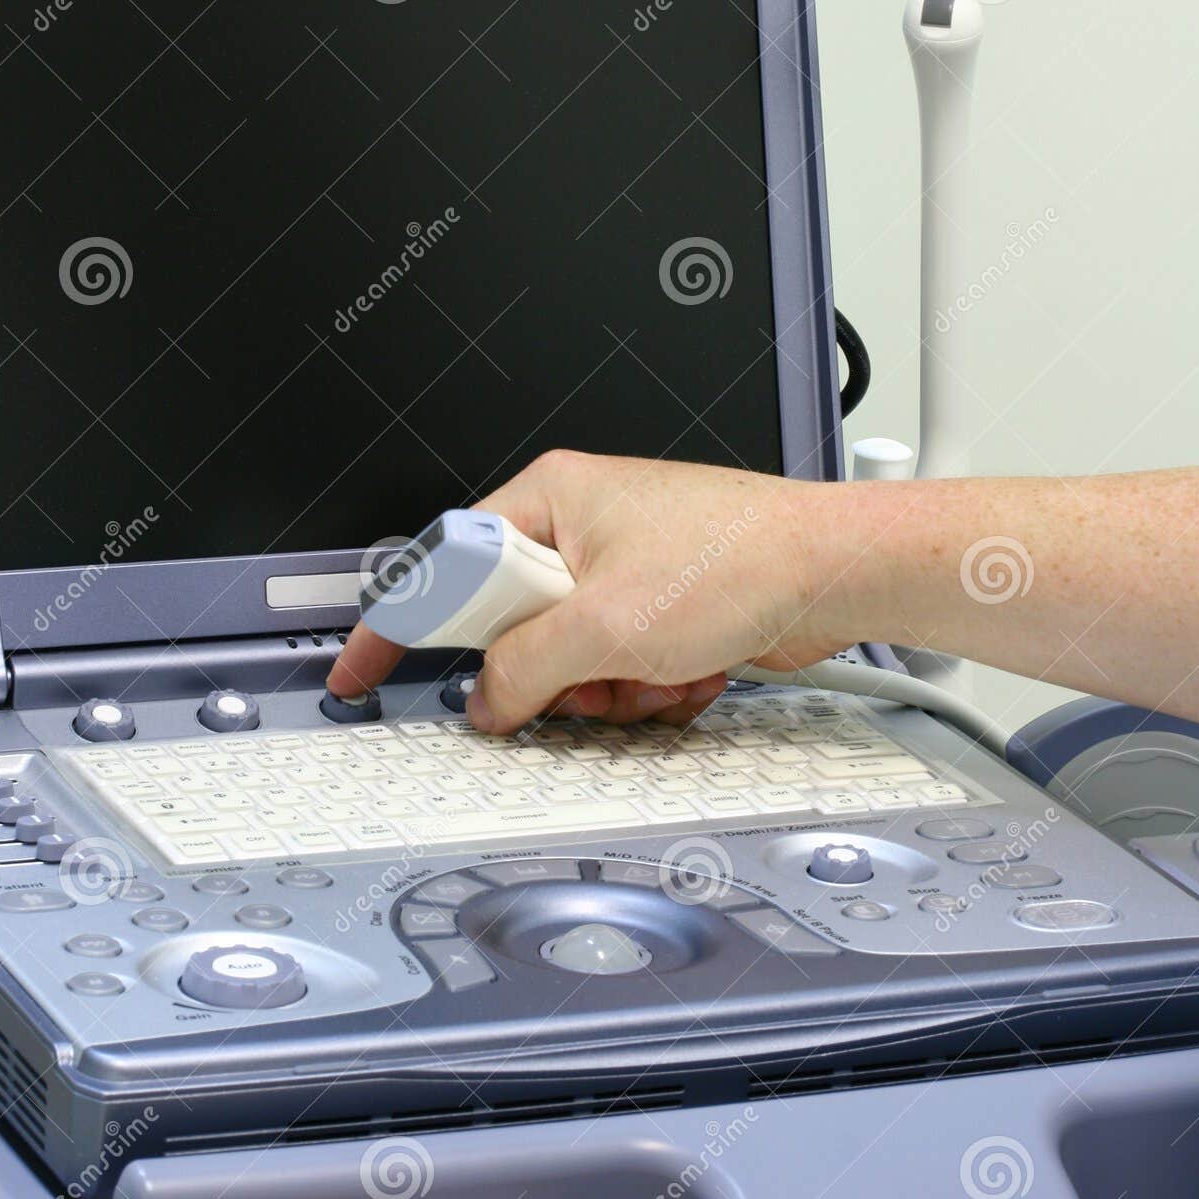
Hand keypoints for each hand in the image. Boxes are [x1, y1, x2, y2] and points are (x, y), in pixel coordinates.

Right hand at [327, 450, 852, 733]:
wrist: (837, 574)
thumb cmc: (739, 556)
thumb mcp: (607, 622)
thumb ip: (525, 667)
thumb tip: (485, 699)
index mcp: (550, 499)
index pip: (445, 563)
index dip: (399, 622)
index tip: (361, 670)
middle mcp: (583, 530)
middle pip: (514, 626)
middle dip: (554, 670)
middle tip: (586, 669)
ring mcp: (624, 573)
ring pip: (569, 663)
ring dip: (609, 689)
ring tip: (656, 668)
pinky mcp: (662, 611)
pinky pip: (619, 672)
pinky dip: (649, 688)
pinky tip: (690, 670)